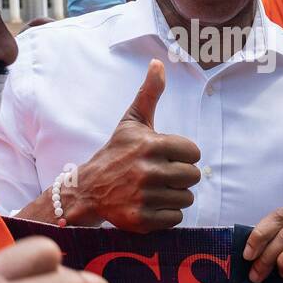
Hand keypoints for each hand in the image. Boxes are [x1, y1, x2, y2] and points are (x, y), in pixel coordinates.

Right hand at [71, 59, 201, 230]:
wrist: (88, 188)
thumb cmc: (116, 152)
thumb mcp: (132, 121)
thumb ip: (149, 93)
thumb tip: (158, 62)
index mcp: (151, 145)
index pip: (194, 153)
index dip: (183, 155)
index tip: (167, 157)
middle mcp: (148, 170)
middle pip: (192, 177)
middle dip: (180, 177)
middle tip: (161, 175)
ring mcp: (144, 196)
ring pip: (186, 199)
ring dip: (174, 196)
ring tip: (155, 190)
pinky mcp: (142, 219)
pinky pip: (175, 218)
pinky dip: (166, 214)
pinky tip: (150, 204)